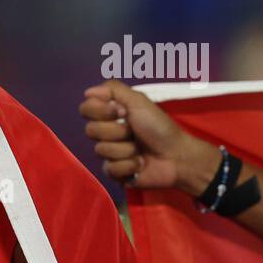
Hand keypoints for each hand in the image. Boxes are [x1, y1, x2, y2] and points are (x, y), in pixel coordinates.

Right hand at [79, 80, 220, 193]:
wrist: (176, 155)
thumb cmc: (159, 127)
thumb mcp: (139, 101)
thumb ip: (114, 90)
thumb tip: (87, 91)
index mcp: (109, 115)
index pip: (85, 109)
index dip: (101, 111)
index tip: (121, 111)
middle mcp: (105, 133)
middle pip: (91, 130)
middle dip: (117, 131)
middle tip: (134, 132)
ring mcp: (108, 154)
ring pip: (101, 150)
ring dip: (126, 149)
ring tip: (140, 150)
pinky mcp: (114, 172)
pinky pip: (110, 168)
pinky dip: (129, 165)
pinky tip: (140, 164)